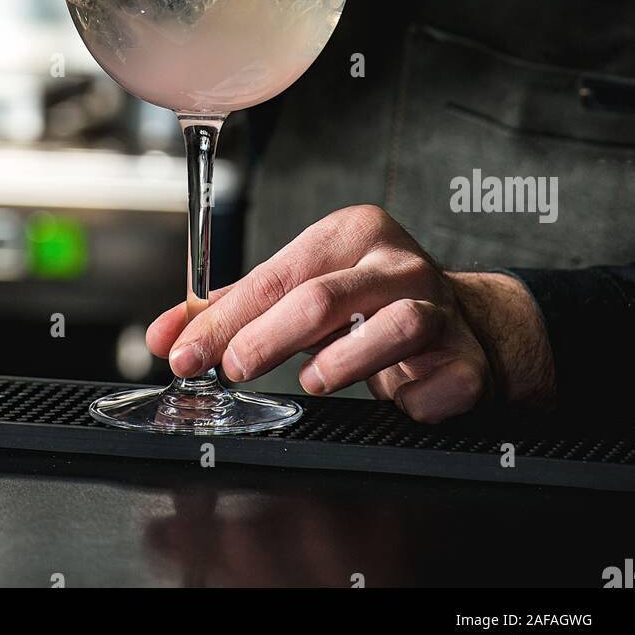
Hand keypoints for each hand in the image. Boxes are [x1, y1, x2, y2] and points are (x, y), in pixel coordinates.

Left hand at [146, 205, 555, 422]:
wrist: (461, 326)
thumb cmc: (367, 307)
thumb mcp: (302, 294)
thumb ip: (235, 313)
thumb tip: (167, 336)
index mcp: (351, 234)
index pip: (277, 275)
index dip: (224, 319)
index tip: (184, 352)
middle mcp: (396, 262)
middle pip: (325, 295)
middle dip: (268, 337)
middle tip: (233, 369)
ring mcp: (440, 305)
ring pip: (395, 325)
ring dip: (345, 361)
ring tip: (312, 381)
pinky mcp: (466, 356)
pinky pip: (438, 378)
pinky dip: (412, 395)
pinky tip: (395, 399)